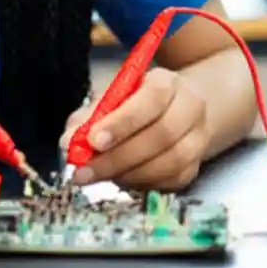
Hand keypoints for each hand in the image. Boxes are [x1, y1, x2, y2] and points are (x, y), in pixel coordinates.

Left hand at [59, 68, 209, 190]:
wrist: (178, 111)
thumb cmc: (137, 103)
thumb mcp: (111, 99)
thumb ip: (88, 118)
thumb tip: (69, 143)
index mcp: (167, 83)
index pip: (151, 100)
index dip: (122, 123)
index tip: (93, 141)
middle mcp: (190, 108)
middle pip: (162, 135)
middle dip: (119, 157)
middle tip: (85, 171)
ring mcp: (197, 138)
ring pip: (170, 163)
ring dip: (129, 175)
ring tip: (100, 175)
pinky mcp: (196, 166)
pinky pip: (170, 181)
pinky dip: (141, 184)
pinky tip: (121, 179)